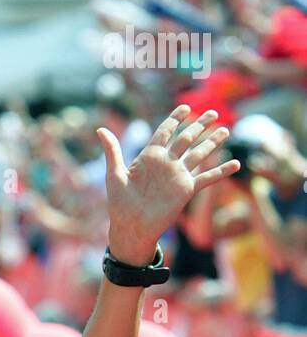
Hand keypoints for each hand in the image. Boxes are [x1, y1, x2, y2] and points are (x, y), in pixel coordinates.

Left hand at [98, 105, 239, 264]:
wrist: (131, 228)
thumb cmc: (120, 204)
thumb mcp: (115, 175)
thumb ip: (112, 151)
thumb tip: (100, 129)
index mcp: (150, 157)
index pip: (165, 131)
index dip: (175, 119)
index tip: (186, 108)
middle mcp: (167, 163)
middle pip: (187, 138)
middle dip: (199, 125)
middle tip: (213, 112)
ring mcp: (178, 176)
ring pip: (200, 154)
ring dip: (213, 142)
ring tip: (226, 130)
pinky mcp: (186, 190)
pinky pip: (207, 178)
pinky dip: (221, 171)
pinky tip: (235, 164)